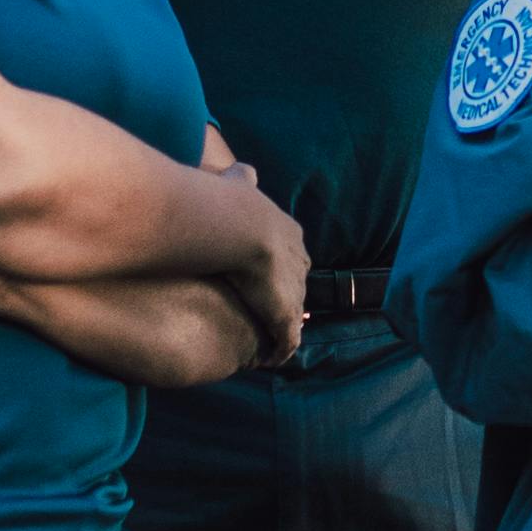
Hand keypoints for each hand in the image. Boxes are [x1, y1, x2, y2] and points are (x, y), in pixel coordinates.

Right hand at [227, 192, 312, 374]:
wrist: (239, 227)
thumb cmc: (233, 204)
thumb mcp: (240, 184)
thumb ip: (242, 177)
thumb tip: (244, 171)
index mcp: (289, 234)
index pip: (292, 255)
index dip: (282, 268)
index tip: (271, 279)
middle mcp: (298, 263)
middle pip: (297, 285)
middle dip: (288, 299)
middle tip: (271, 313)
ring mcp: (294, 291)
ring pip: (294, 314)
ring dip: (285, 328)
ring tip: (270, 341)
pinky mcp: (284, 316)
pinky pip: (287, 340)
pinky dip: (281, 350)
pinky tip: (270, 360)